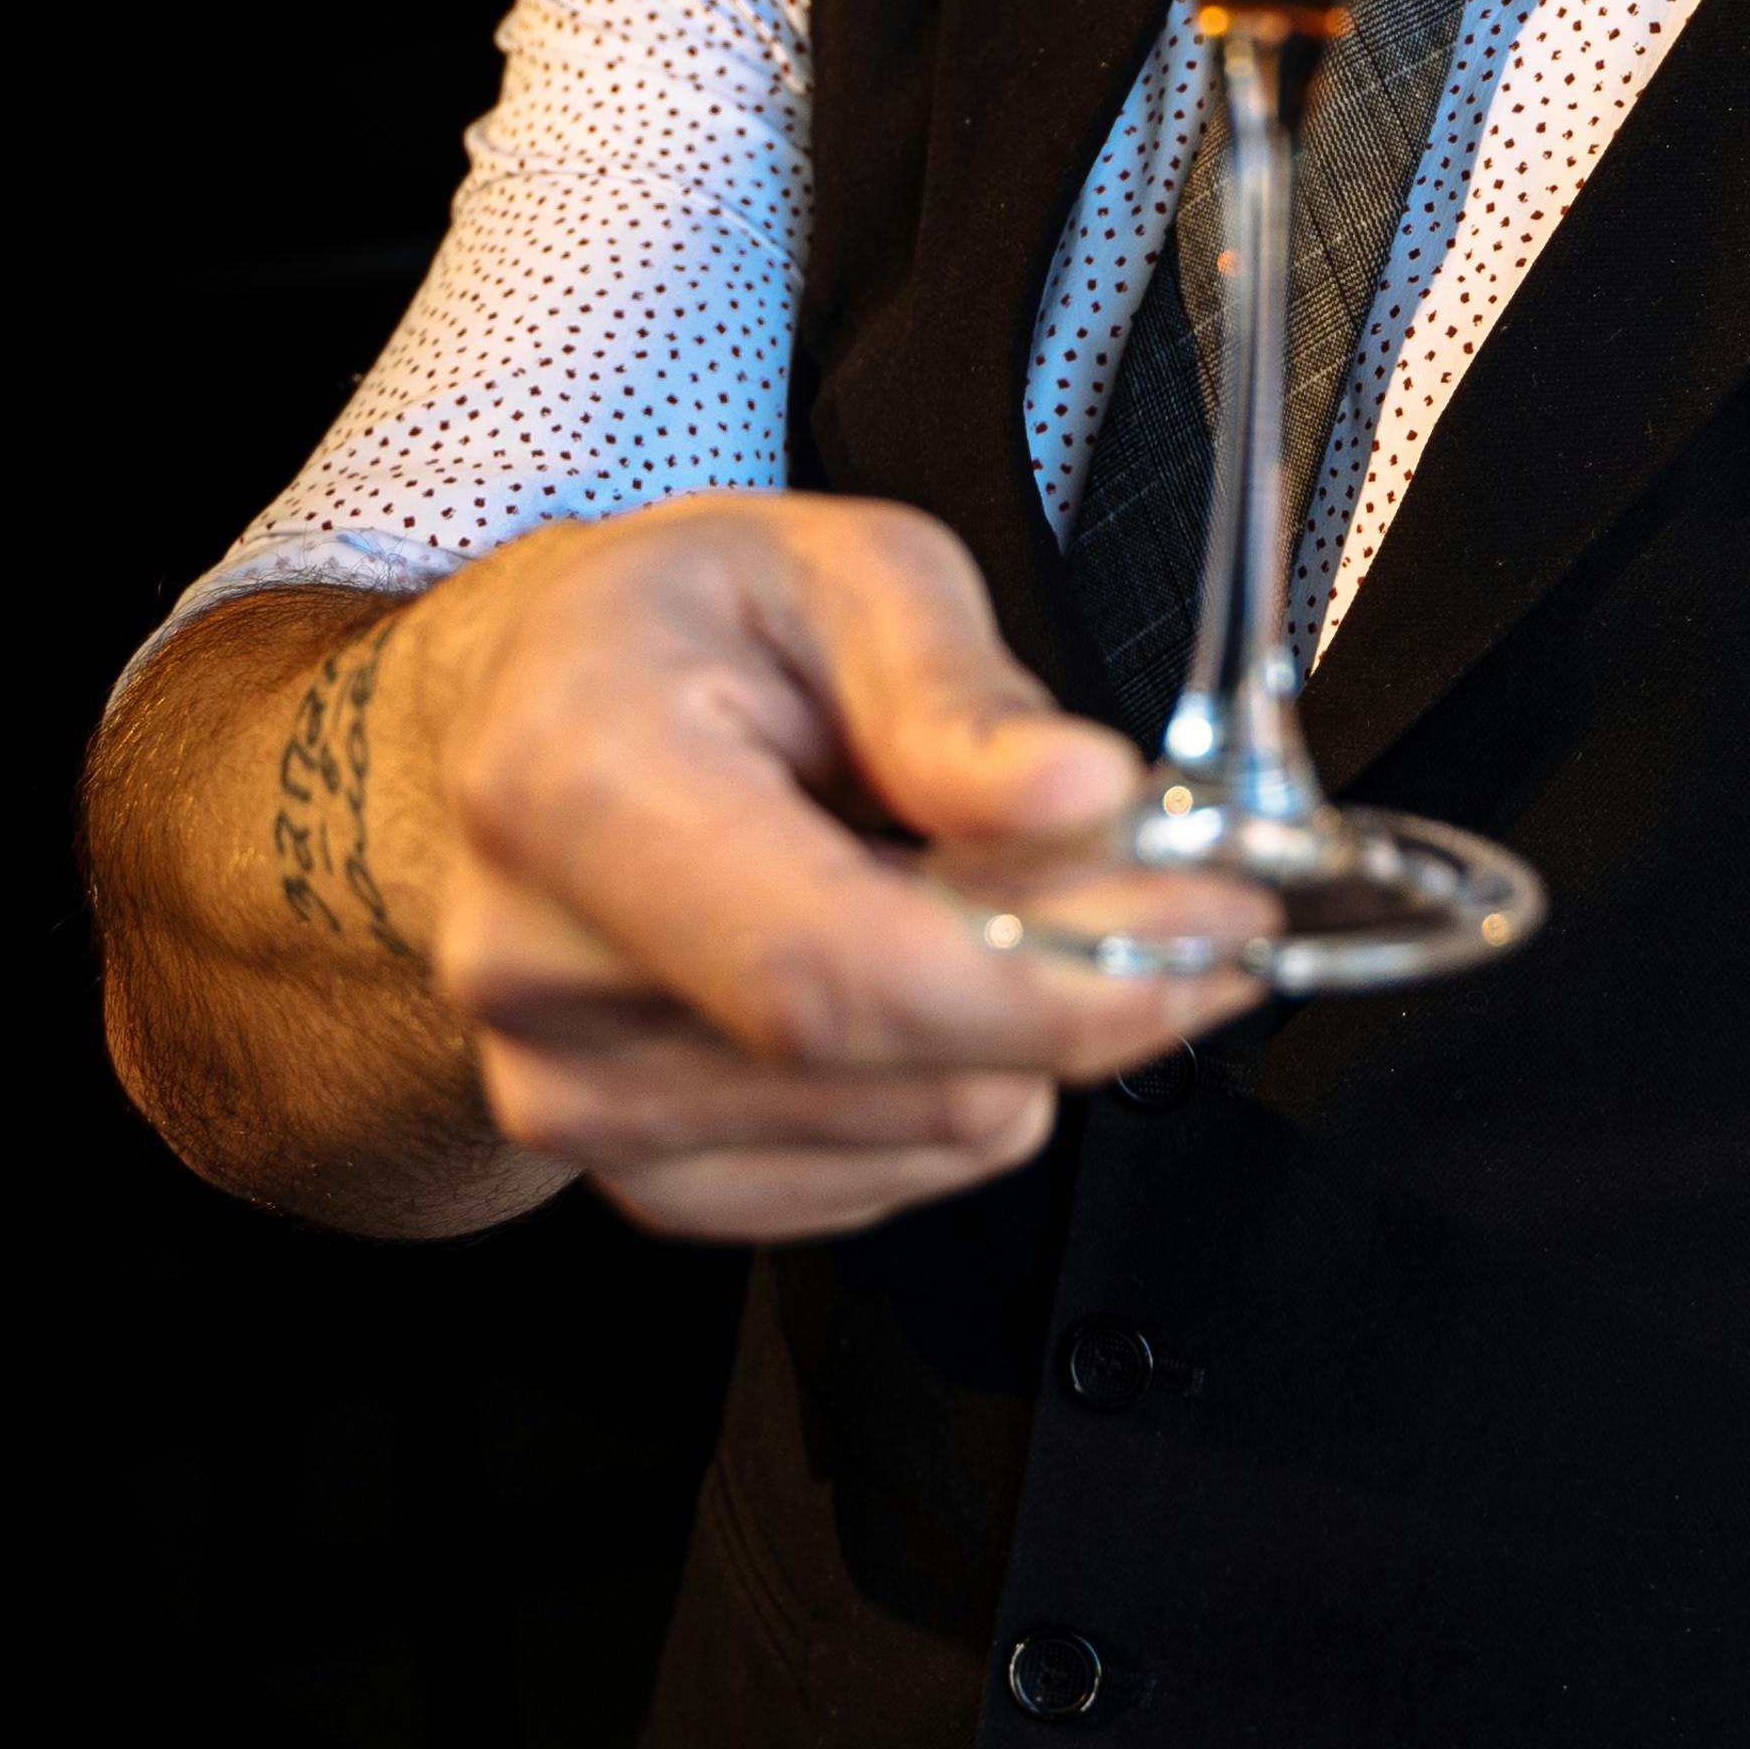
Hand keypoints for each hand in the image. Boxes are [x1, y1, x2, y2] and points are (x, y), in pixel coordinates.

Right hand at [399, 492, 1269, 1239]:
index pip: (827, 969)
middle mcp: (540, 965)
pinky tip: (927, 966)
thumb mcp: (844, 568)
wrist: (544, 710)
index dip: (1051, 976)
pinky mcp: (640, 1175)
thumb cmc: (690, 626)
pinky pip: (886, 1180)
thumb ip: (959, 692)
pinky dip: (963, 1080)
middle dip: (1089, 985)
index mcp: (573, 784)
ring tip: (1000, 891)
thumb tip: (1080, 800)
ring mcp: (573, 1093)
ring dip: (1025, 1026)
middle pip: (887, 1063)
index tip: (1209, 923)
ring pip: (918, 1135)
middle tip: (1184, 889)